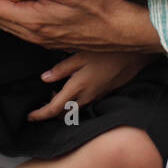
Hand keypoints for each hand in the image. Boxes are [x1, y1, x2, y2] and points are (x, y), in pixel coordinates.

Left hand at [28, 50, 152, 120]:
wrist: (137, 53)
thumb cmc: (109, 50)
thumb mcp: (81, 54)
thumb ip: (62, 68)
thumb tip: (45, 78)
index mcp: (78, 86)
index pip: (55, 108)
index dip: (41, 115)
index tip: (30, 117)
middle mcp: (87, 96)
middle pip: (64, 113)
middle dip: (51, 113)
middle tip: (39, 108)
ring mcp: (98, 96)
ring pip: (76, 108)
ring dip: (63, 107)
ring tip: (53, 96)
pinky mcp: (106, 92)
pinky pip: (86, 102)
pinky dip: (75, 100)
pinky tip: (72, 88)